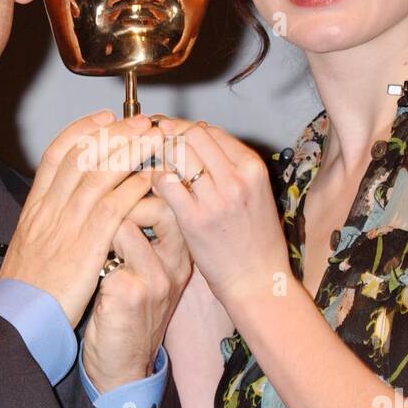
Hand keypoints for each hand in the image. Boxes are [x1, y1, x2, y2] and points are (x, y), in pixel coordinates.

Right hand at [0, 110, 163, 326]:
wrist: (19, 318)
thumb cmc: (28, 289)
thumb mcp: (31, 245)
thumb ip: (48, 220)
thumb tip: (64, 200)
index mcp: (35, 207)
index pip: (56, 155)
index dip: (83, 130)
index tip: (105, 117)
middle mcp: (49, 210)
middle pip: (82, 156)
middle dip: (114, 132)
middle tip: (139, 120)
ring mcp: (66, 226)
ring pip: (99, 175)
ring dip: (129, 152)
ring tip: (152, 137)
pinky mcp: (85, 247)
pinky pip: (112, 208)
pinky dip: (132, 188)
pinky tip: (149, 177)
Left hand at [83, 192, 191, 391]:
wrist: (120, 368)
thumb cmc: (126, 314)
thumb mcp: (145, 271)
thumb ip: (144, 233)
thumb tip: (125, 185)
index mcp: (179, 254)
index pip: (172, 198)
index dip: (142, 180)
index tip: (116, 177)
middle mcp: (174, 264)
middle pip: (155, 202)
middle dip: (120, 195)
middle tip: (97, 206)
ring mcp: (154, 279)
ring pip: (122, 221)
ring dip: (98, 226)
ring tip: (92, 245)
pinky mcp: (128, 294)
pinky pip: (102, 250)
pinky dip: (87, 254)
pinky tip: (86, 270)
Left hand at [150, 120, 291, 306]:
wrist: (258, 281)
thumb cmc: (255, 241)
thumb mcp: (256, 194)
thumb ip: (231, 168)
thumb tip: (198, 142)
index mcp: (253, 168)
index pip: (210, 131)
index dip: (183, 126)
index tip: (168, 128)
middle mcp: (236, 178)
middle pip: (192, 135)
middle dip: (168, 134)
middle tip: (151, 140)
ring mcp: (215, 199)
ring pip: (177, 154)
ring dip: (159, 153)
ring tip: (149, 161)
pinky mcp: (194, 219)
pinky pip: (165, 182)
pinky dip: (154, 178)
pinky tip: (152, 185)